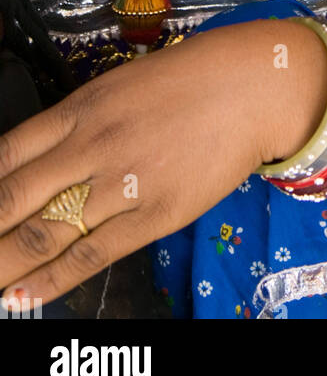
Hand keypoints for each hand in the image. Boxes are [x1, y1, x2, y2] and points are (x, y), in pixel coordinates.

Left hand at [0, 19, 326, 307]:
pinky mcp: (153, 213)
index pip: (7, 154)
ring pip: (44, 232)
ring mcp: (121, 182)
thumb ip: (79, 121)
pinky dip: (51, 280)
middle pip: (13, 199)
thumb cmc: (190, 80)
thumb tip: (38, 158)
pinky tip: (23, 296)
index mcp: (81, 107)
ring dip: (5, 262)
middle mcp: (92, 144)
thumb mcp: (120, 85)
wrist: (252, 86)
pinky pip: (90, 254)